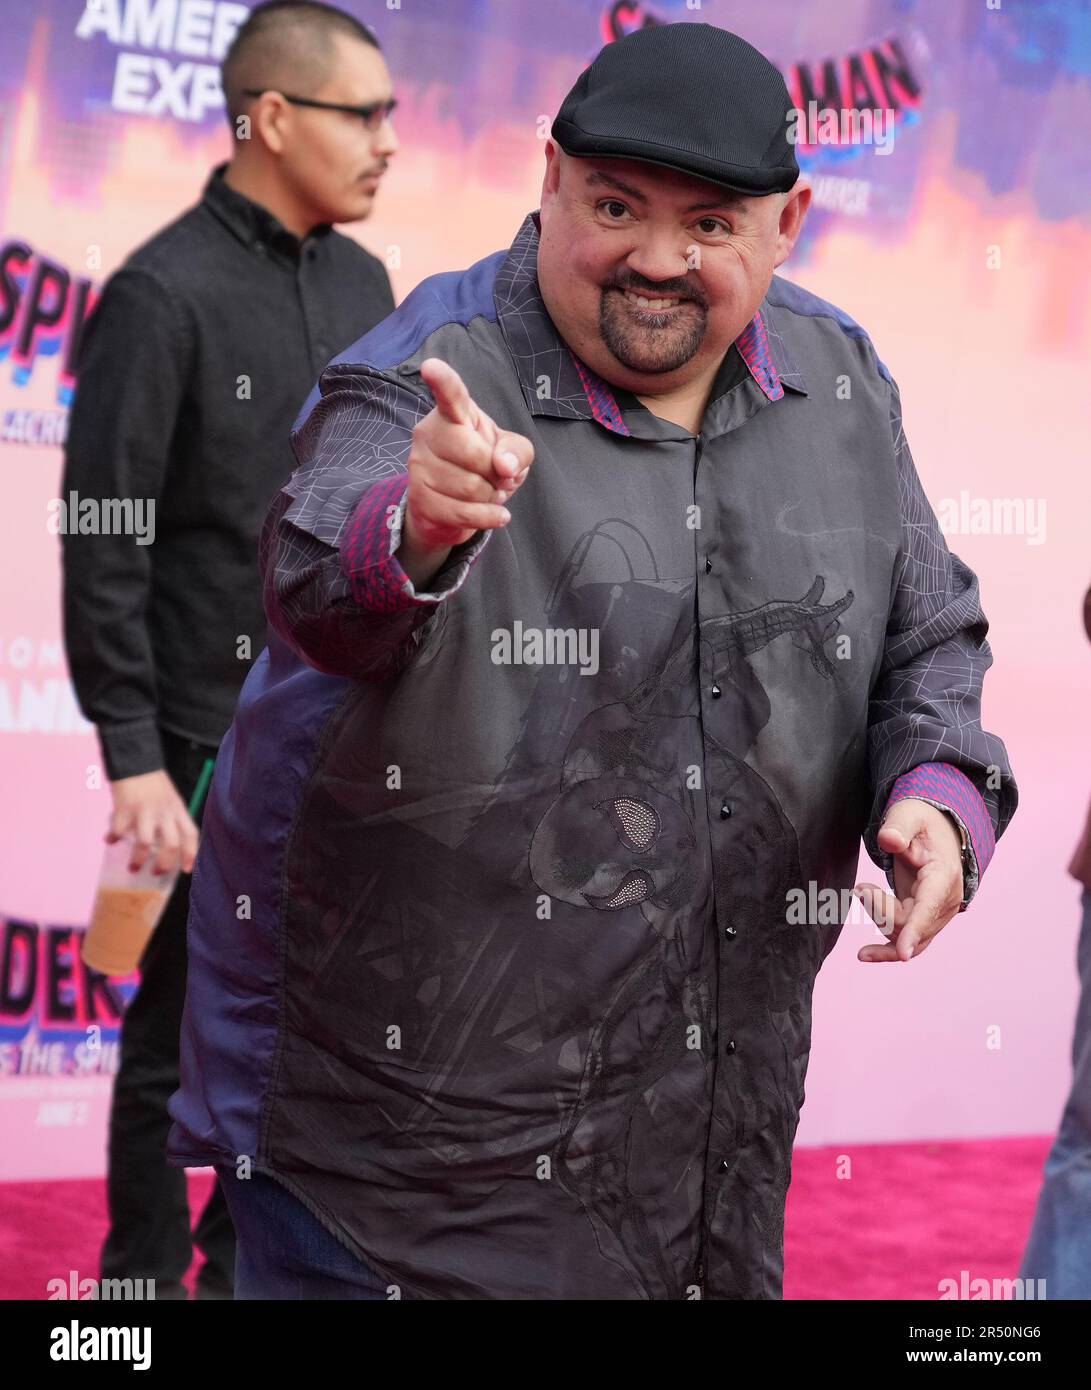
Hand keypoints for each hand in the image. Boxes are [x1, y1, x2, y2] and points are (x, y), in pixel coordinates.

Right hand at [107, 769, 199, 875]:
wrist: (135, 760)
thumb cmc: (153, 782)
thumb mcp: (171, 798)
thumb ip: (170, 818)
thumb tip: (163, 845)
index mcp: (178, 809)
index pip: (190, 834)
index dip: (191, 854)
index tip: (187, 870)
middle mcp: (164, 811)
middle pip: (171, 844)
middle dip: (165, 864)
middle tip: (156, 872)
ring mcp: (145, 811)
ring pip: (146, 844)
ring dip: (138, 859)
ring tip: (133, 867)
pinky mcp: (125, 809)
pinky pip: (119, 831)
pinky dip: (113, 838)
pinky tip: (110, 840)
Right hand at [398, 358, 533, 584]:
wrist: (451, 507)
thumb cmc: (482, 466)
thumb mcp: (510, 451)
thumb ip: (517, 450)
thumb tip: (505, 467)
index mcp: (453, 414)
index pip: (451, 395)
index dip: (442, 381)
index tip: (430, 367)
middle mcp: (429, 433)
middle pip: (476, 456)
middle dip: (496, 473)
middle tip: (494, 476)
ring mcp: (419, 466)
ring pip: (471, 488)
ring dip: (491, 497)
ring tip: (486, 492)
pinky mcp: (420, 497)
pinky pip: (463, 513)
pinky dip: (488, 517)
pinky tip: (497, 515)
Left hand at [853, 799, 963, 961]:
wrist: (938, 833)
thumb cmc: (921, 823)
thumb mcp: (910, 815)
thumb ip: (898, 826)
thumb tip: (888, 840)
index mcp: (942, 876)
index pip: (929, 906)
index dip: (915, 929)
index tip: (903, 953)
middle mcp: (944, 902)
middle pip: (908, 922)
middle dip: (878, 908)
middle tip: (861, 886)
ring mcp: (935, 915)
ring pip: (902, 934)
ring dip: (876, 915)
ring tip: (863, 890)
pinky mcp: (924, 921)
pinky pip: (907, 944)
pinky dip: (887, 952)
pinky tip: (865, 955)